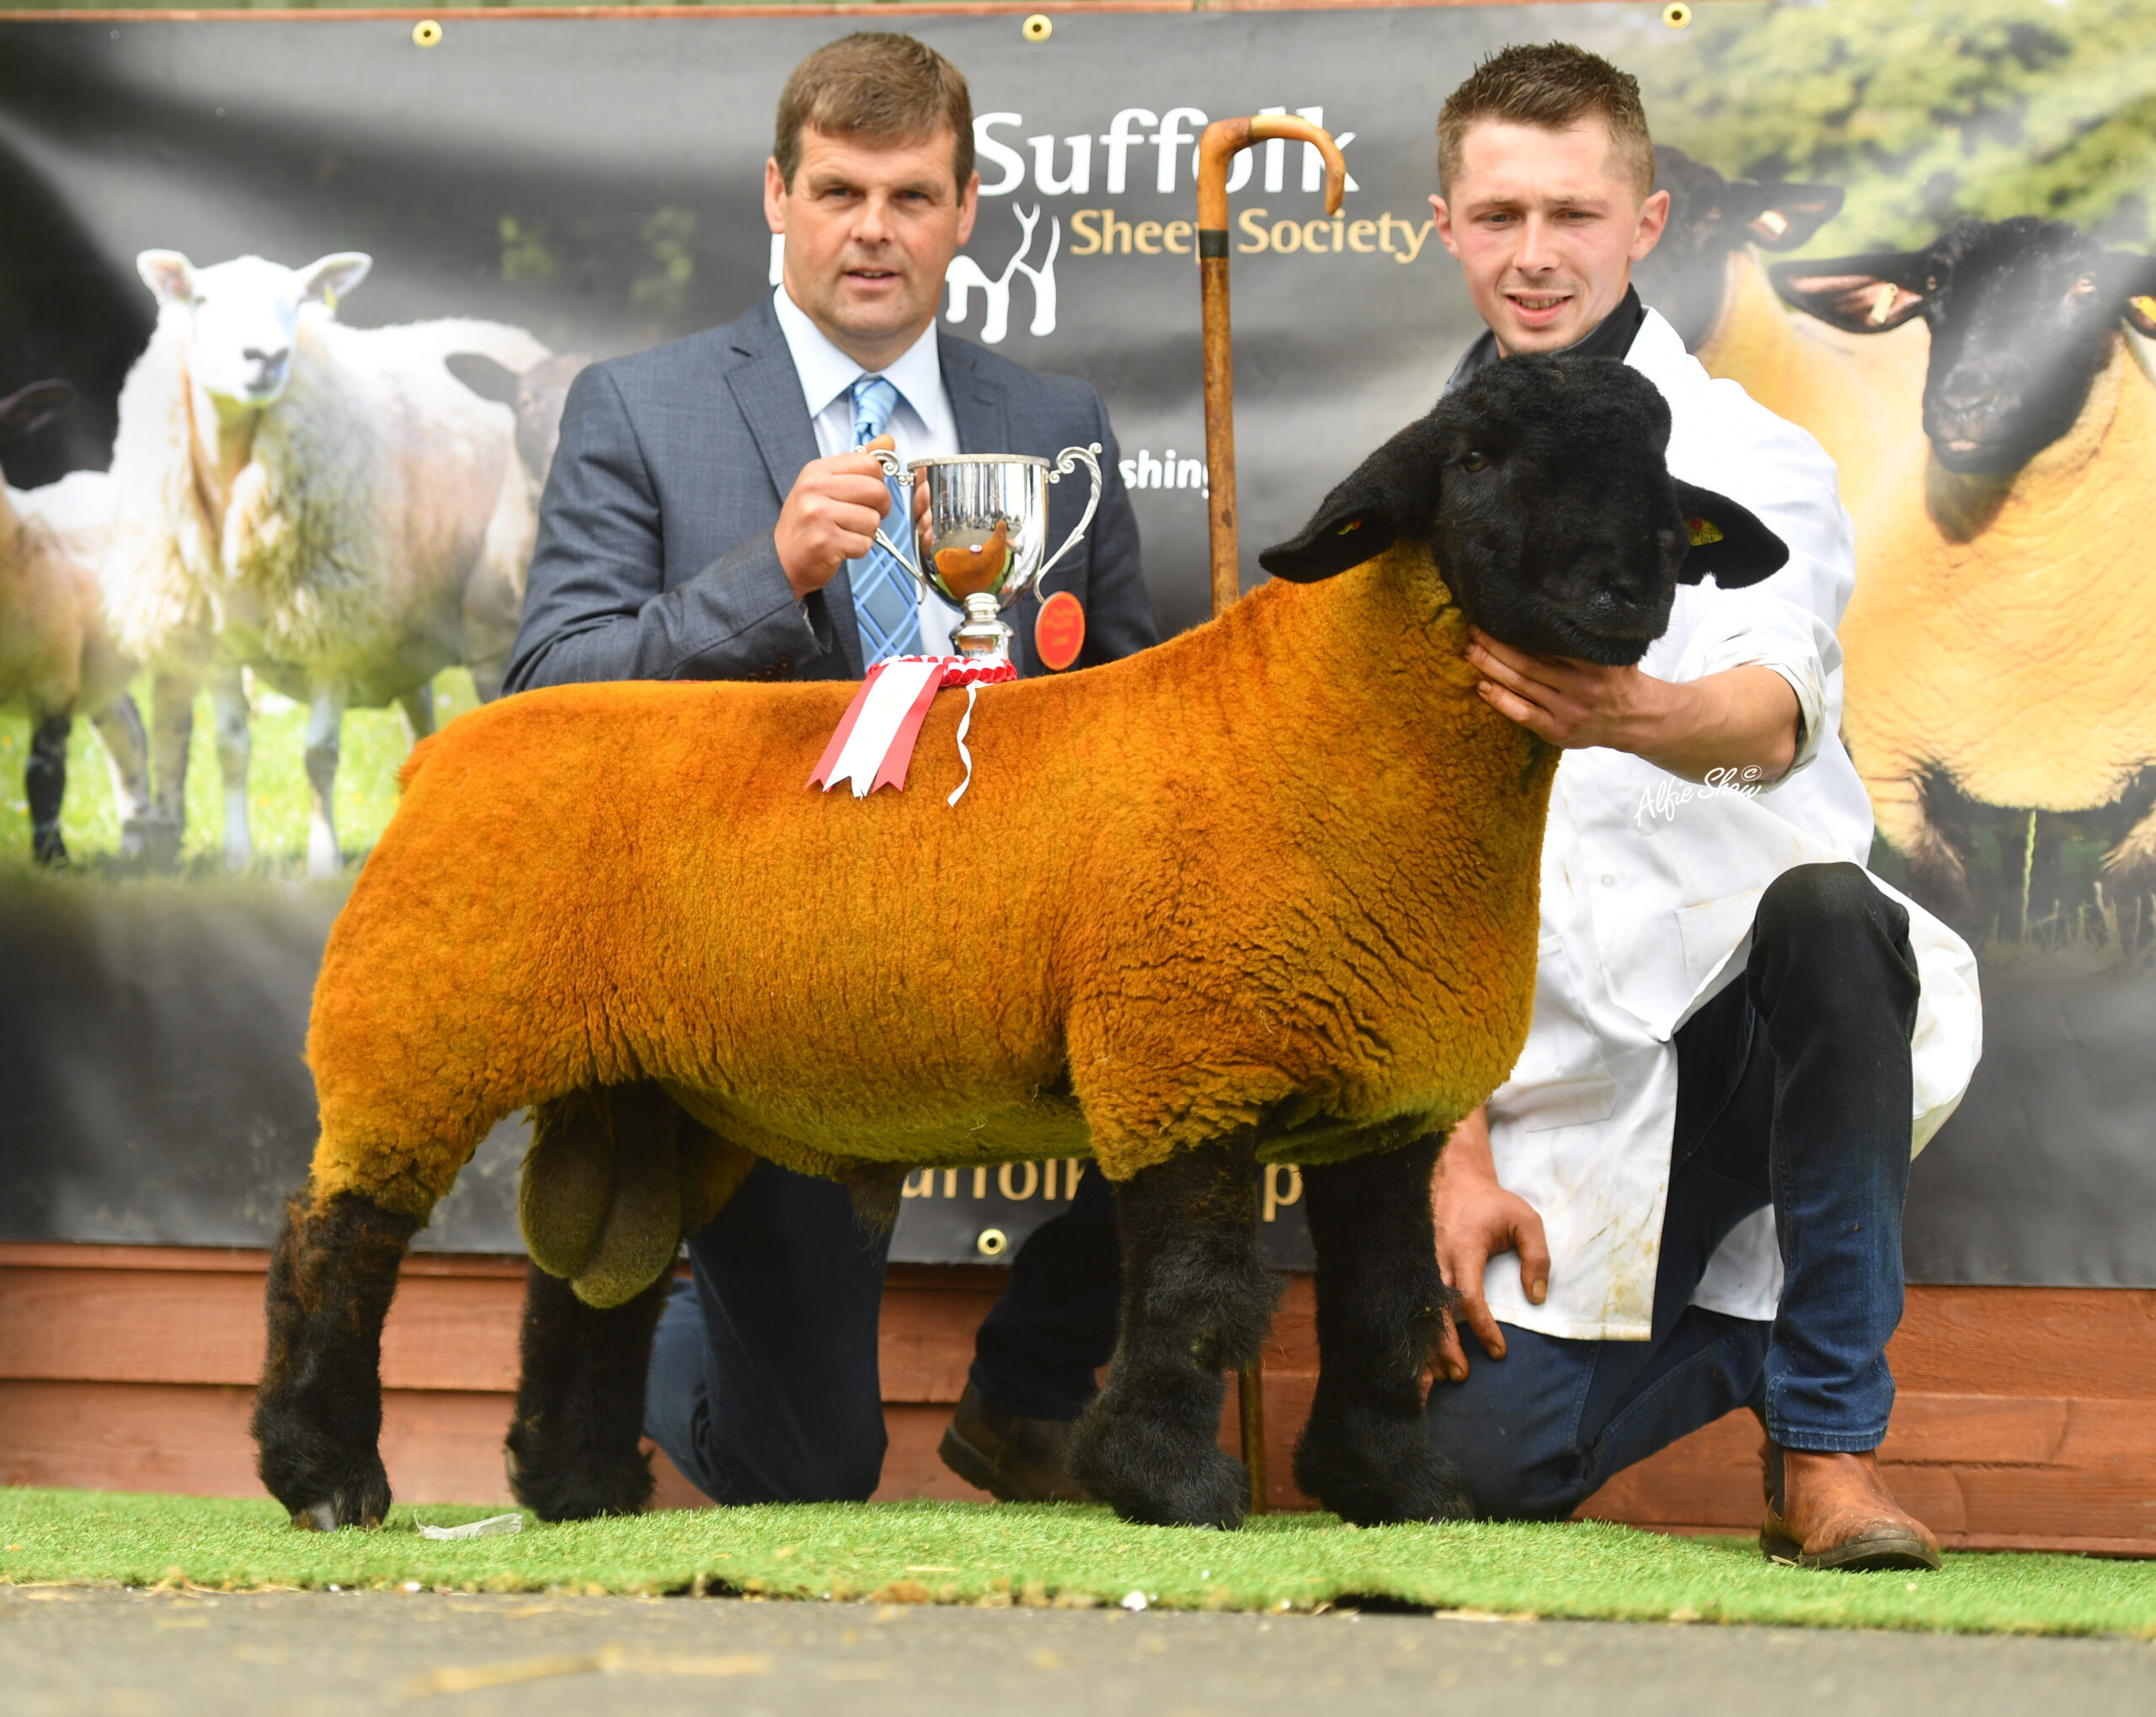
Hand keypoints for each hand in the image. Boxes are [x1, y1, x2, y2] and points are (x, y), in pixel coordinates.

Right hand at [774, 434, 901, 601]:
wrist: (782, 558)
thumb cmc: (808, 522)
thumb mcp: (827, 485)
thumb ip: (858, 463)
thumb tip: (888, 441)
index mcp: (817, 470)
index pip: (870, 463)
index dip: (878, 482)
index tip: (867, 494)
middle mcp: (815, 488)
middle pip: (877, 491)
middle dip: (878, 509)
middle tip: (861, 517)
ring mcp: (818, 515)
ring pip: (873, 520)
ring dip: (867, 532)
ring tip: (845, 532)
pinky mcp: (825, 542)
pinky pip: (864, 543)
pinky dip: (858, 549)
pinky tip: (840, 547)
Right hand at [1431, 1107, 1549, 1381]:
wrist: (1454, 1178)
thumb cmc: (1493, 1204)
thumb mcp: (1527, 1221)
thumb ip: (1537, 1257)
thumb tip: (1537, 1297)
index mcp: (1464, 1249)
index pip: (1469, 1297)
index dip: (1484, 1328)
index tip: (1499, 1351)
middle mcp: (1437, 1259)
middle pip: (1436, 1312)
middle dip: (1445, 1347)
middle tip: (1461, 1375)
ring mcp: (1422, 1263)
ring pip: (1420, 1312)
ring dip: (1428, 1346)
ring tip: (1440, 1377)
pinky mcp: (1417, 1267)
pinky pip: (1414, 1304)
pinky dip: (1417, 1332)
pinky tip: (1422, 1357)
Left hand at [1466, 627, 1800, 784]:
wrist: (1638, 719)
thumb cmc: (1619, 676)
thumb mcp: (1615, 650)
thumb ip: (1591, 632)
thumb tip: (1564, 596)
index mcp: (1599, 662)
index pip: (1553, 641)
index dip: (1522, 628)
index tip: (1499, 611)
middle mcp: (1584, 687)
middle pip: (1530, 663)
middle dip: (1497, 645)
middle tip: (1474, 629)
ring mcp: (1570, 712)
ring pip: (1522, 686)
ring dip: (1491, 668)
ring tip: (1471, 650)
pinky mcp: (1558, 732)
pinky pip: (1522, 714)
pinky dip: (1499, 700)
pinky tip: (1481, 685)